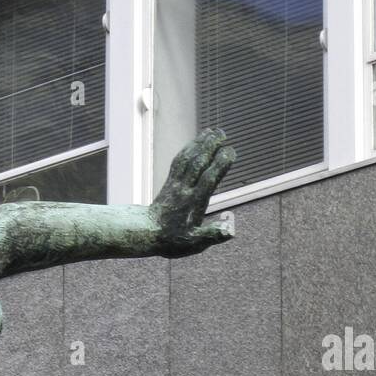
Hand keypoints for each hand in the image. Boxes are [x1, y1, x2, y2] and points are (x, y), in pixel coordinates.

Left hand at [150, 128, 236, 256]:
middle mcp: (184, 190)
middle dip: (210, 147)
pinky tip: (196, 142)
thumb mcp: (193, 243)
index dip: (219, 164)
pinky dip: (188, 149)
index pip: (208, 180)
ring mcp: (175, 184)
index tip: (231, 151)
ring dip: (200, 144)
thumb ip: (212, 235)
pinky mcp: (170, 182)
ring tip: (212, 131)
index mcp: (192, 203)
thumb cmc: (171, 240)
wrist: (145, 234)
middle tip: (223, 132)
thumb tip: (230, 230)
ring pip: (188, 159)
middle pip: (197, 164)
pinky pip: (179, 162)